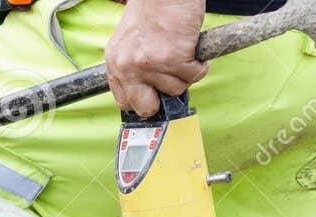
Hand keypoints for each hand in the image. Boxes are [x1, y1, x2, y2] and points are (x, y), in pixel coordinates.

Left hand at [104, 0, 208, 116]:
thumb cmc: (153, 9)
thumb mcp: (130, 41)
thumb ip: (133, 67)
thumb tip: (150, 94)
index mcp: (115, 63)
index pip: (125, 102)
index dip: (143, 100)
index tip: (155, 95)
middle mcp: (129, 67)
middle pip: (146, 108)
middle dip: (162, 98)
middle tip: (171, 78)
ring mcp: (151, 65)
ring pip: (176, 90)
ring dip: (184, 73)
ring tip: (180, 49)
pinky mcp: (174, 59)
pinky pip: (194, 76)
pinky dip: (199, 64)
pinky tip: (191, 47)